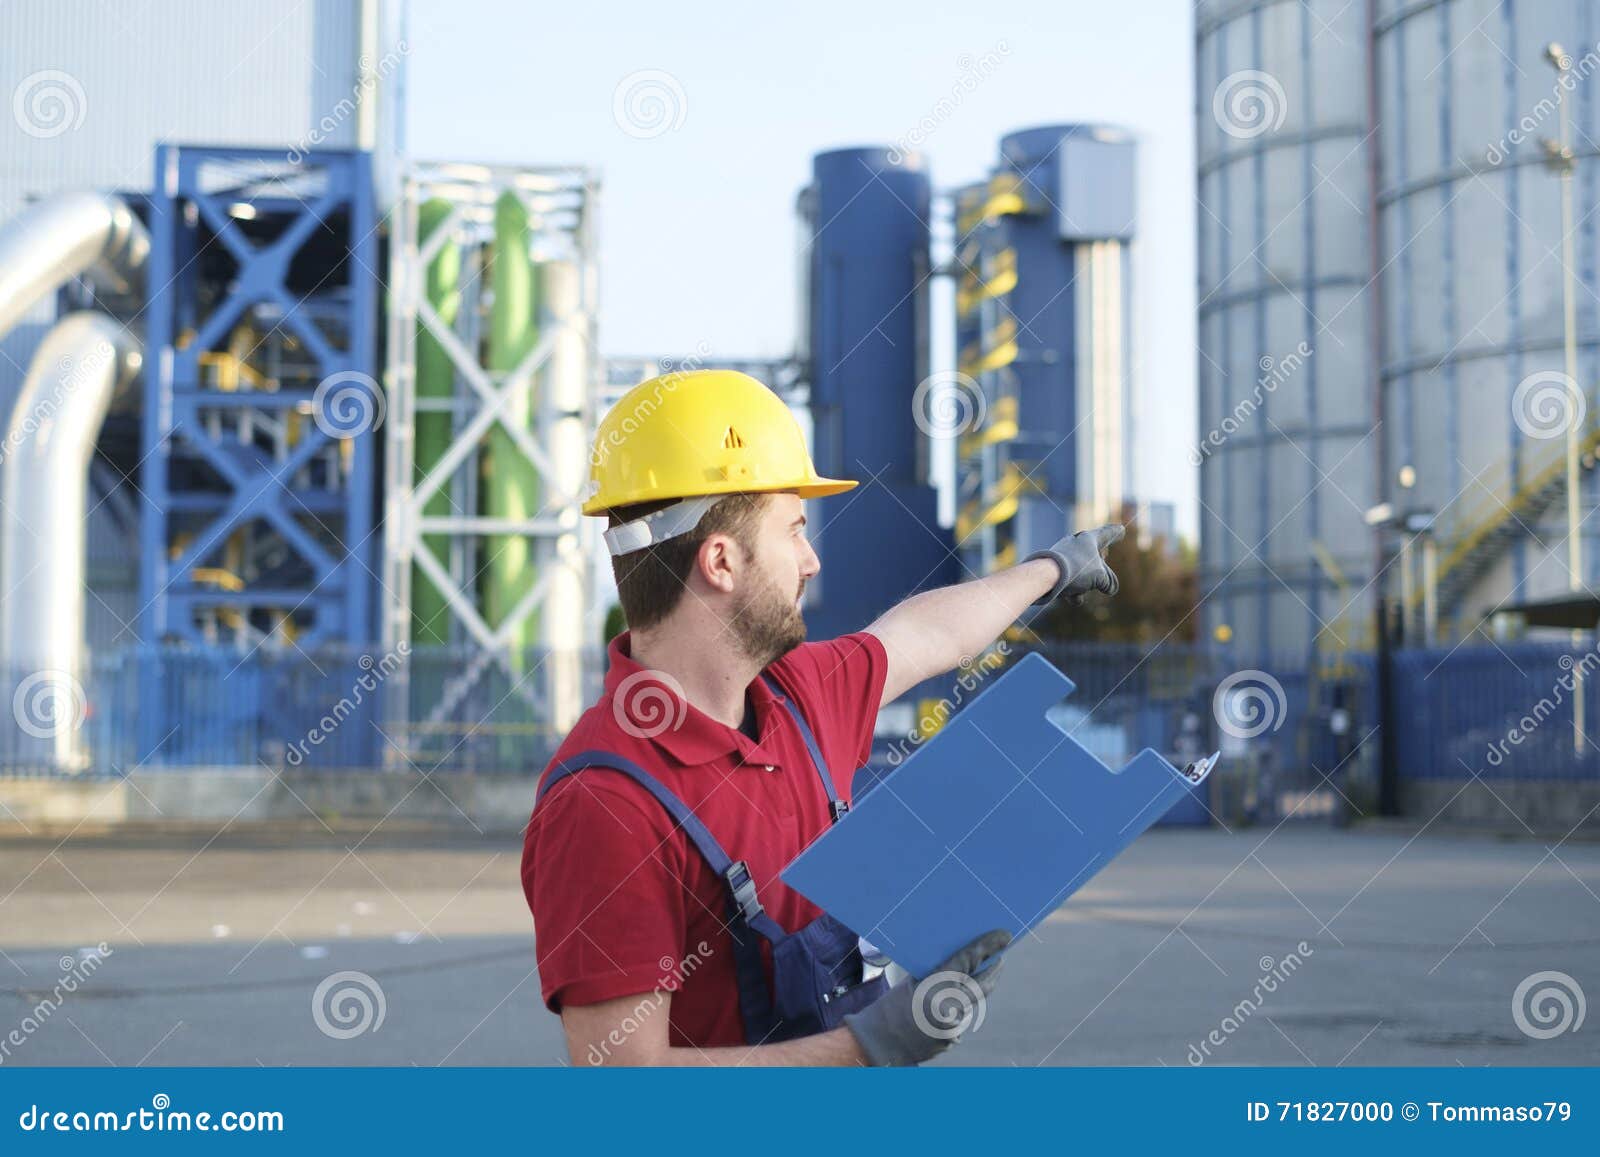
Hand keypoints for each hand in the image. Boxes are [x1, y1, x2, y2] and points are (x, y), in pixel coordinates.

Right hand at [842, 929, 1010, 1065]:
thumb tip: (965, 961)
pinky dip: (956, 1012)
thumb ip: (939, 974)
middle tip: (1000, 958)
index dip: (988, 946)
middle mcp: (946, 1006)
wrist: (879, 1042)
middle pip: (982, 984)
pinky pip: (961, 1020)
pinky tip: (943, 1011)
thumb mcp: (913, 981)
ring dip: (972, 992)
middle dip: (993, 970)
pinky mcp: (951, 1039)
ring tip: (965, 982)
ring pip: (972, 1004)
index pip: (968, 960)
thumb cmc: (892, 1005)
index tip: (1005, 936)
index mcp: (934, 985)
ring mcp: (951, 1026)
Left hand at [1026, 524, 1123, 606]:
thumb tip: (1110, 588)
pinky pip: (1070, 580)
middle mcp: (1075, 544)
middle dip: (1099, 570)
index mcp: (1088, 539)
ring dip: (1085, 584)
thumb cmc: (1076, 570)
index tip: (1121, 530)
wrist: (1045, 576)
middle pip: (1094, 556)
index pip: (1107, 534)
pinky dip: (1074, 590)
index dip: (1115, 533)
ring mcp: (1064, 556)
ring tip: (1081, 589)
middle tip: (1102, 577)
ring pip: (1082, 571)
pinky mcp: (1054, 569)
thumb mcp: (1100, 577)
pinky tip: (1074, 598)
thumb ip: (1109, 582)